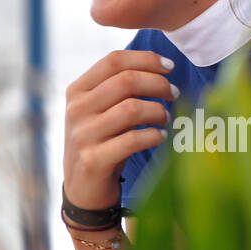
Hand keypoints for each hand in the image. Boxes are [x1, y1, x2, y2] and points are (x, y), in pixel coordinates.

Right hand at [64, 49, 178, 209]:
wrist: (83, 189)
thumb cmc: (101, 143)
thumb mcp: (100, 111)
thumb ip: (118, 88)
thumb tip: (159, 67)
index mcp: (77, 90)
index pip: (114, 61)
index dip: (146, 59)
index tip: (170, 67)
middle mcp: (76, 109)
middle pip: (126, 81)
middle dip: (158, 84)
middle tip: (173, 94)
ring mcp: (83, 135)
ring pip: (132, 109)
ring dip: (157, 111)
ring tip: (165, 118)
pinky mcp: (93, 160)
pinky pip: (132, 140)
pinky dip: (153, 136)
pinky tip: (160, 137)